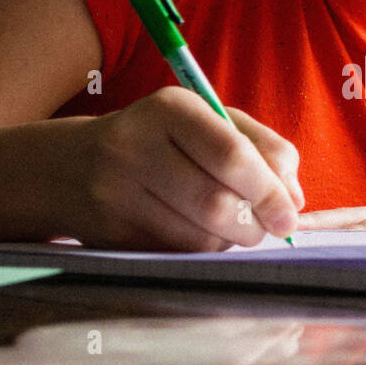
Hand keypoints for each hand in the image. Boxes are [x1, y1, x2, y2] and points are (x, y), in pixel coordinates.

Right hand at [71, 86, 303, 250]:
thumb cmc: (162, 140)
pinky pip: (177, 256)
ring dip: (230, 241)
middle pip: (217, 204)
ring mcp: (117, 194)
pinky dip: (202, 253)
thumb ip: (262, 148)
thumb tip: (294, 199)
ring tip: (232, 227)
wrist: (70, 167)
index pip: (231, 155)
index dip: (269, 191)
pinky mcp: (111, 236)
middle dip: (255, 225)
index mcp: (169, 108)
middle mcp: (135, 147)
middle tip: (268, 229)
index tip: (289, 216)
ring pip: (198, 238)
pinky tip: (199, 234)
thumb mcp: (209, 122)